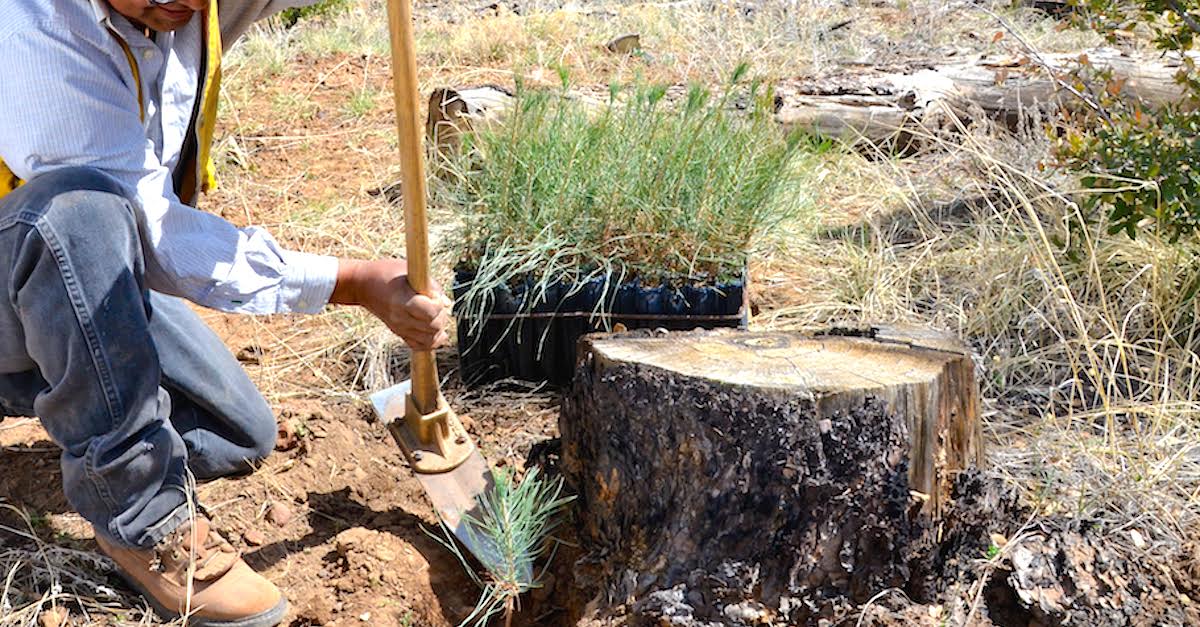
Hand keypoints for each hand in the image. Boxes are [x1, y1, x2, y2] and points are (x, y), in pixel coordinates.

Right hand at [330, 258, 451, 350]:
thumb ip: (431, 286)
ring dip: (438, 329)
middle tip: (436, 303)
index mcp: (402, 300)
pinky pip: (420, 346)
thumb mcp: (409, 271)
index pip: (429, 312)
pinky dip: (431, 341)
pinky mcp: (398, 333)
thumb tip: (447, 303)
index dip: (438, 305)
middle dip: (441, 315)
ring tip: (435, 315)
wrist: (362, 285)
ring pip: (430, 340)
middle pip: (432, 327)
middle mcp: (400, 318)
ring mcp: (399, 328)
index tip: (435, 296)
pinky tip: (433, 330)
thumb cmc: (386, 272)